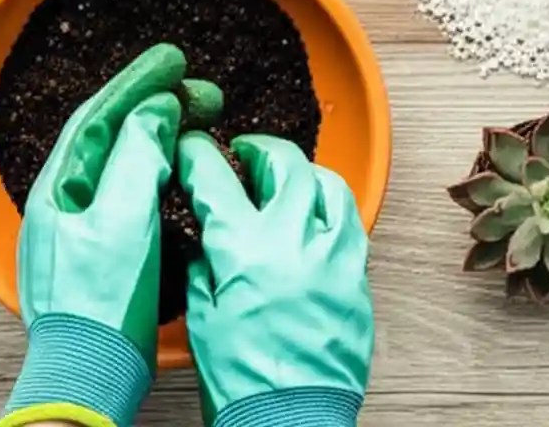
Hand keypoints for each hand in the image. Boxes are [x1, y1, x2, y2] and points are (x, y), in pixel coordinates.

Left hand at [0, 43, 194, 426]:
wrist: (89, 375)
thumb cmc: (99, 306)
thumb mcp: (121, 222)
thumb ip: (136, 160)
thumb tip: (154, 113)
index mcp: (58, 189)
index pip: (98, 117)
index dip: (137, 82)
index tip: (175, 59)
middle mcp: (64, 204)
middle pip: (111, 137)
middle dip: (156, 107)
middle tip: (205, 92)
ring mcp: (82, 231)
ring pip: (123, 167)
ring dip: (161, 138)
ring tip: (198, 121)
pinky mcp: (103, 258)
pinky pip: (131, 198)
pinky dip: (159, 175)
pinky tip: (181, 173)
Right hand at [179, 133, 374, 426]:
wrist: (291, 421)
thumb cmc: (240, 380)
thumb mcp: (202, 316)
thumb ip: (205, 266)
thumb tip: (209, 240)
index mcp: (243, 248)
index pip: (215, 177)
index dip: (197, 154)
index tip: (192, 149)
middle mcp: (292, 241)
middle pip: (284, 163)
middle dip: (259, 149)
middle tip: (245, 155)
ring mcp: (332, 258)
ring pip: (328, 185)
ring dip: (303, 173)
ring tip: (288, 179)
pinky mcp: (356, 280)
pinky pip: (349, 226)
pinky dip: (330, 211)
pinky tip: (316, 221)